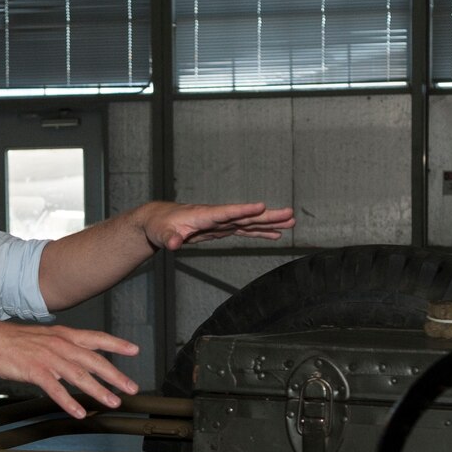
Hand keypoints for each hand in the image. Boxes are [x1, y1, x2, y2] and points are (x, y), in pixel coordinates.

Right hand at [0, 321, 139, 419]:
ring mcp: (48, 358)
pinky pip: (55, 389)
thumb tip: (79, 360)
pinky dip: (69, 401)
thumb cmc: (15, 341)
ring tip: (113, 402)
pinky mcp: (35, 371)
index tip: (134, 350)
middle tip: (131, 388)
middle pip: (94, 360)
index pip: (96, 338)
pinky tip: (79, 412)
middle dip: (115, 375)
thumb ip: (64, 347)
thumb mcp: (45, 338)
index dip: (116, 344)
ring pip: (79, 375)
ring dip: (98, 390)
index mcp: (64, 335)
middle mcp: (60, 345)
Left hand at [140, 201, 294, 251]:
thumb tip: (173, 245)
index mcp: (204, 215)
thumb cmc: (160, 225)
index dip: (244, 210)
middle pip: (246, 216)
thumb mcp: (162, 233)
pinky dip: (260, 232)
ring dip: (270, 223)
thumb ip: (169, 238)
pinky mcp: (222, 229)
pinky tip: (275, 235)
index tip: (261, 206)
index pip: (227, 212)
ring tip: (291, 223)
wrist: (160, 220)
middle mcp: (217, 217)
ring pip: (249, 222)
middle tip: (290, 215)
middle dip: (268, 216)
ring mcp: (222, 223)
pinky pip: (245, 230)